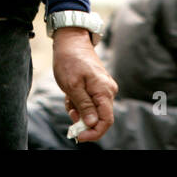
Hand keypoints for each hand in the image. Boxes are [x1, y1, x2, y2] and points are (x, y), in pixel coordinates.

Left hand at [51, 27, 116, 142]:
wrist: (70, 40)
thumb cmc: (70, 60)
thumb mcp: (72, 86)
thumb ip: (84, 106)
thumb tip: (93, 124)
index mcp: (104, 91)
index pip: (106, 121)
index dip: (94, 133)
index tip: (79, 136)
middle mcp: (108, 90)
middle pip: (99, 117)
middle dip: (83, 119)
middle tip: (69, 109)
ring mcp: (104, 87)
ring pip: (92, 110)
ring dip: (78, 109)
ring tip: (68, 96)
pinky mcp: (97, 85)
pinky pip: (90, 101)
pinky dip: (78, 101)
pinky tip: (70, 93)